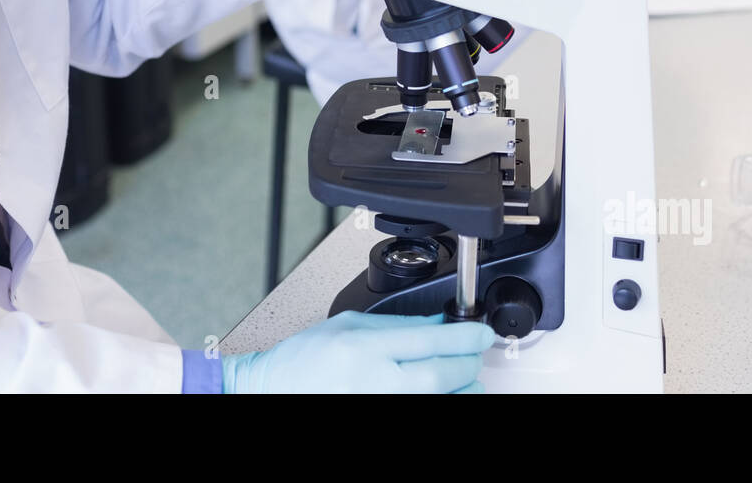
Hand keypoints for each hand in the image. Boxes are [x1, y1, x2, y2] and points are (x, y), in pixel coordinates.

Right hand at [220, 311, 494, 392]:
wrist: (269, 394)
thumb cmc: (300, 363)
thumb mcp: (345, 325)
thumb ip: (395, 324)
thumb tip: (437, 322)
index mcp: (363, 349)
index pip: (430, 340)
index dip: (465, 336)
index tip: (481, 333)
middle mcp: (373, 385)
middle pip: (442, 376)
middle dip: (467, 364)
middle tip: (473, 355)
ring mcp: (379, 410)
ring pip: (439, 402)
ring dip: (460, 391)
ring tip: (462, 379)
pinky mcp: (382, 429)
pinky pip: (421, 413)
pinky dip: (438, 401)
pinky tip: (440, 394)